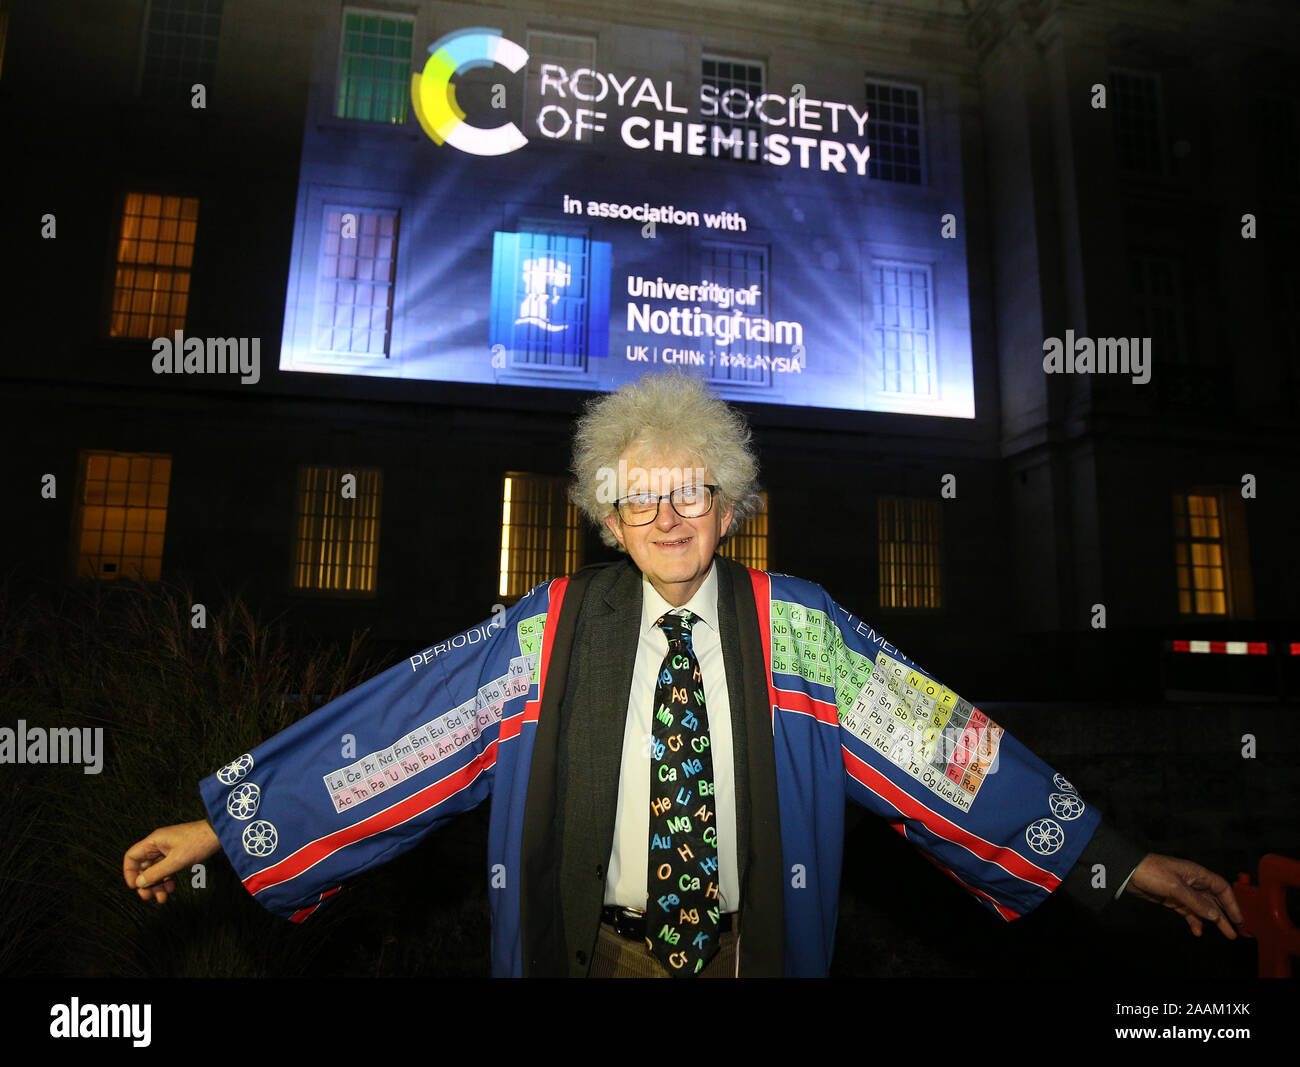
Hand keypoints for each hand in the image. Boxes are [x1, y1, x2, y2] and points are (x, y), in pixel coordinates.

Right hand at [123, 820, 220, 903]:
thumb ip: (157, 873)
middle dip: (146, 883)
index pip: (132, 856)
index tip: (135, 887)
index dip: (129, 872)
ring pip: (155, 869)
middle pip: (143, 866)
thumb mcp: (177, 861)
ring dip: (157, 884)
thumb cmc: (199, 843)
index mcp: (154, 841)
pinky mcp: (177, 853)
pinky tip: (171, 889)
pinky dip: (167, 879)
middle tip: (149, 898)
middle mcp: (158, 844)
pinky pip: (166, 868)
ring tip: (162, 899)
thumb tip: (139, 883)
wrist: (220, 834)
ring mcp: (167, 849)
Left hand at [1124, 853, 1246, 938]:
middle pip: (1215, 900)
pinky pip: (1189, 912)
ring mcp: (1183, 891)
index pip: (1222, 888)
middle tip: (1236, 931)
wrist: (1127, 872)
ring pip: (1203, 908)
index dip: (1232, 904)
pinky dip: (1195, 921)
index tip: (1239, 919)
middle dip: (1226, 915)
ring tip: (1224, 935)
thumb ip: (1196, 902)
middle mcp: (1192, 882)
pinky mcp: (1173, 899)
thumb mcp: (1175, 887)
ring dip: (1213, 921)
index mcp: (1197, 874)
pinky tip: (1198, 931)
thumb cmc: (1150, 870)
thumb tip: (1214, 915)